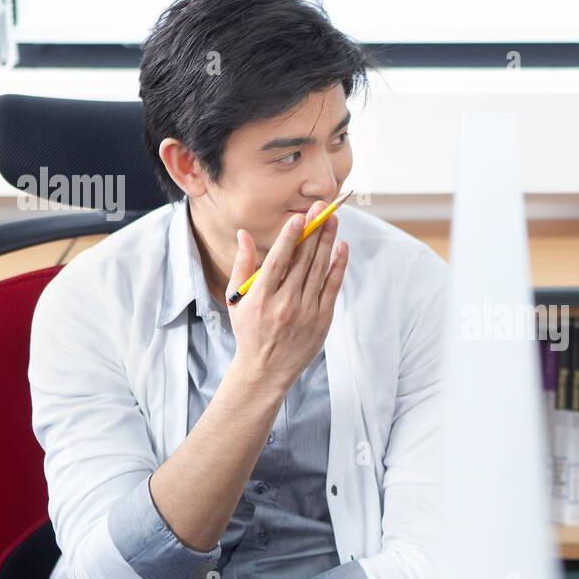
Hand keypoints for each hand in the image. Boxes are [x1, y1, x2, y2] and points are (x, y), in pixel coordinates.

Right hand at [226, 199, 348, 395]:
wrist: (266, 371)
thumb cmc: (249, 331)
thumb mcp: (237, 299)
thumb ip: (243, 266)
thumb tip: (243, 235)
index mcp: (261, 297)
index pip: (278, 261)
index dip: (290, 238)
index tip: (299, 218)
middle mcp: (285, 304)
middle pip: (303, 261)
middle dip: (313, 231)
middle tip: (321, 207)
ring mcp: (306, 312)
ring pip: (319, 270)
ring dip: (327, 242)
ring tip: (332, 219)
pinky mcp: (321, 320)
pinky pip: (332, 288)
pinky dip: (338, 267)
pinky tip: (341, 247)